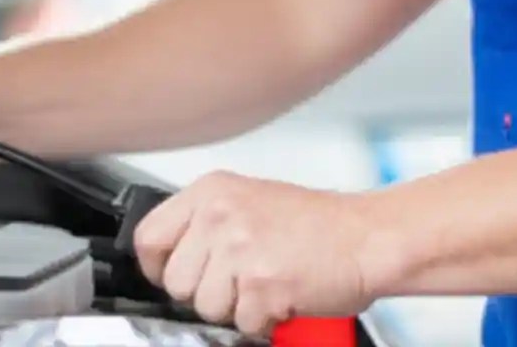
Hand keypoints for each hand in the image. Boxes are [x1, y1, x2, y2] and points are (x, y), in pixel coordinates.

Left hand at [134, 170, 385, 334]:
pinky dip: (263, 321)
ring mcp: (240, 249)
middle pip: (176, 281)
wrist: (369, 237)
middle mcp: (220, 216)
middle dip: (205, 293)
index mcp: (211, 192)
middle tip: (238, 282)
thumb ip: (204, 224)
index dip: (159, 267)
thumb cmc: (318, 225)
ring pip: (205, 306)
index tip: (176, 274)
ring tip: (264, 285)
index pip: (148, 237)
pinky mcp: (262, 283)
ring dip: (235, 309)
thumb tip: (167, 256)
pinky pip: (242, 323)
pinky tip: (282, 296)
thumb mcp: (248, 201)